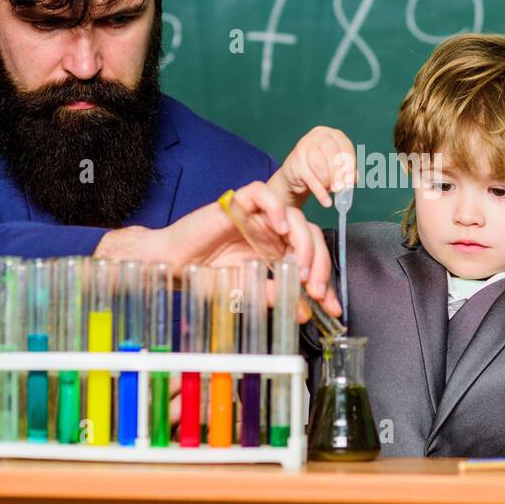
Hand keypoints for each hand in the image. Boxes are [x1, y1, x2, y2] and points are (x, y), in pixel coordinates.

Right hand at [94, 181, 340, 320]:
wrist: (173, 265)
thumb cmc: (205, 277)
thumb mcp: (246, 293)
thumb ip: (274, 295)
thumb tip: (304, 311)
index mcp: (277, 252)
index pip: (311, 260)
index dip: (324, 282)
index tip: (331, 306)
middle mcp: (272, 233)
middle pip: (311, 235)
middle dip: (319, 263)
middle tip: (314, 288)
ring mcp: (257, 217)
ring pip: (295, 214)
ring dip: (303, 241)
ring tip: (298, 265)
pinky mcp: (238, 203)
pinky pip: (263, 192)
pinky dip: (275, 207)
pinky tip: (279, 228)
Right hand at [267, 126, 356, 207]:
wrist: (295, 173)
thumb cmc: (321, 167)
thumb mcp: (337, 166)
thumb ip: (348, 171)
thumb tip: (354, 180)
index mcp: (331, 134)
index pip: (345, 148)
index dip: (350, 166)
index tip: (352, 181)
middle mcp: (317, 136)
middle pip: (332, 156)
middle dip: (338, 175)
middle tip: (340, 189)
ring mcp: (304, 147)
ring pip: (320, 167)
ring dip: (327, 183)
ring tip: (329, 190)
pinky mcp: (295, 161)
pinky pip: (311, 179)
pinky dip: (320, 193)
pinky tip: (326, 201)